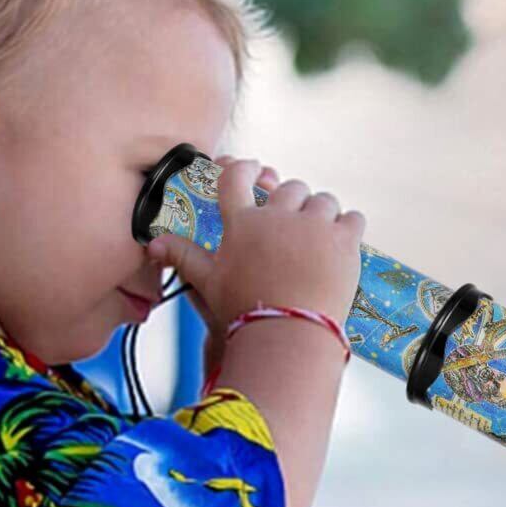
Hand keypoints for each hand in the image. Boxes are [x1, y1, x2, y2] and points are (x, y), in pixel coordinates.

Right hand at [147, 153, 364, 357]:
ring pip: (323, 201)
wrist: (287, 338)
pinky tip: (340, 247)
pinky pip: (353, 218)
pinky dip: (348, 230)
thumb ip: (183, 257)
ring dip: (320, 215)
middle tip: (291, 227)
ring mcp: (314, 226)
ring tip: (317, 240)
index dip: (244, 168)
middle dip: (291, 203)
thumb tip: (152, 244)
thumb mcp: (208, 284)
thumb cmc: (242, 312)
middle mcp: (278, 216)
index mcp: (242, 222)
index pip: (238, 177)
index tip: (253, 170)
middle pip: (289, 188)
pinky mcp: (344, 241)